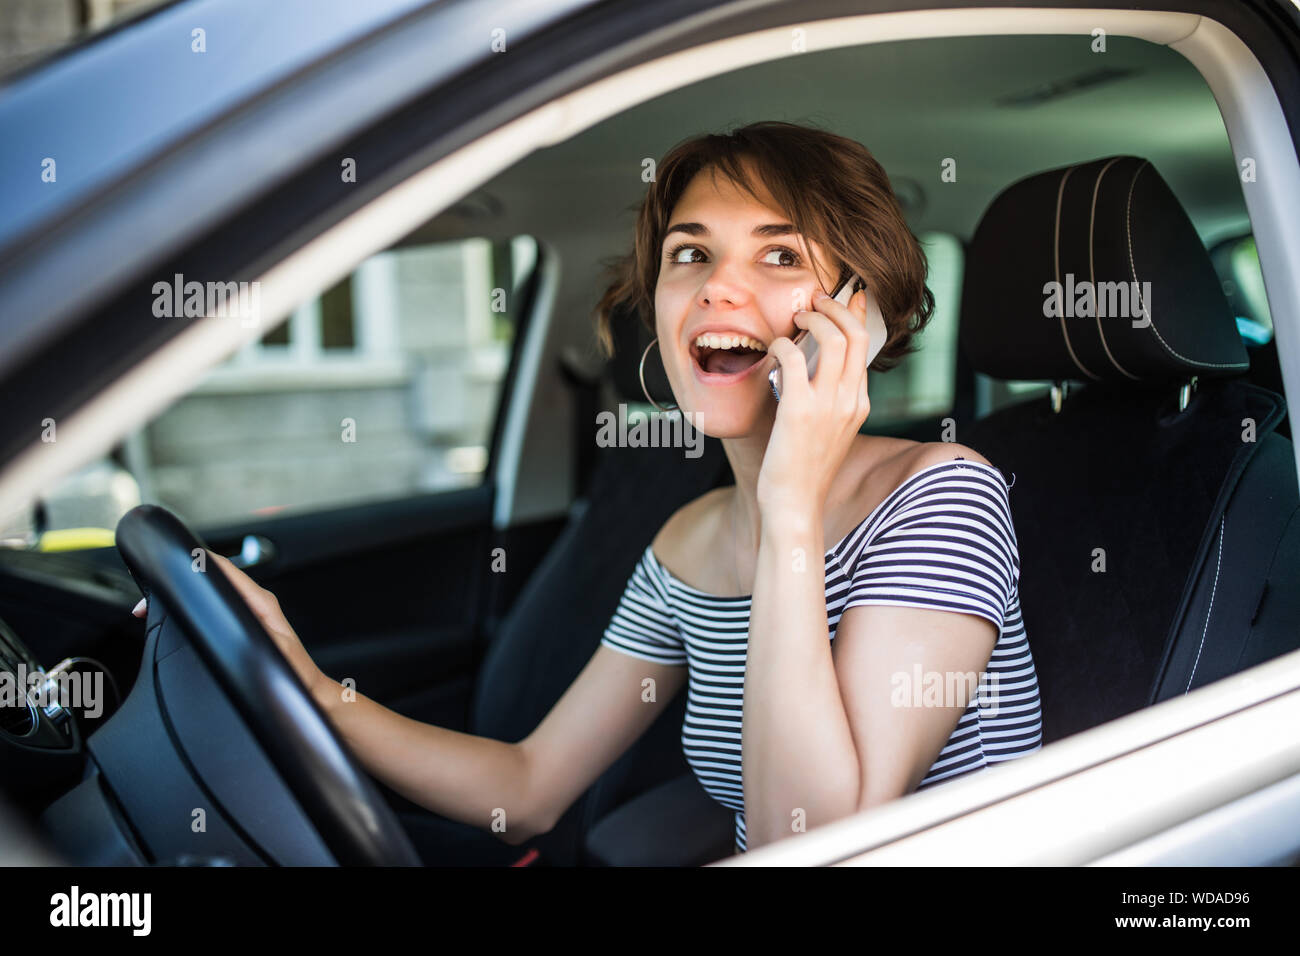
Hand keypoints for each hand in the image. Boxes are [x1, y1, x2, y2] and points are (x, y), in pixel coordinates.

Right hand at [131, 551, 331, 701]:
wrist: (307, 692)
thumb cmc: (294, 676)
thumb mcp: (270, 653)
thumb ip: (252, 633)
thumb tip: (228, 616)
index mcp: (261, 602)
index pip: (222, 568)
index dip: (191, 563)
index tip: (163, 570)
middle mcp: (254, 603)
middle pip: (211, 578)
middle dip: (177, 584)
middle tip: (146, 604)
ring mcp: (248, 613)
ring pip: (210, 593)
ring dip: (183, 597)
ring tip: (153, 609)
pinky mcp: (243, 625)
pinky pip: (214, 608)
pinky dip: (192, 610)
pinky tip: (177, 620)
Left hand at [757, 287, 872, 517]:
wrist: (796, 506)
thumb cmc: (804, 472)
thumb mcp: (828, 432)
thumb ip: (828, 402)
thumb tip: (810, 371)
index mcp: (859, 405)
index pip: (866, 347)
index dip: (857, 314)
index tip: (848, 296)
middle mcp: (851, 401)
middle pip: (855, 334)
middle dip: (835, 307)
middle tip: (813, 301)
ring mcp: (828, 405)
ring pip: (833, 339)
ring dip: (812, 318)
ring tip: (796, 318)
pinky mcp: (800, 410)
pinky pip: (793, 358)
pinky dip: (781, 345)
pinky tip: (772, 351)